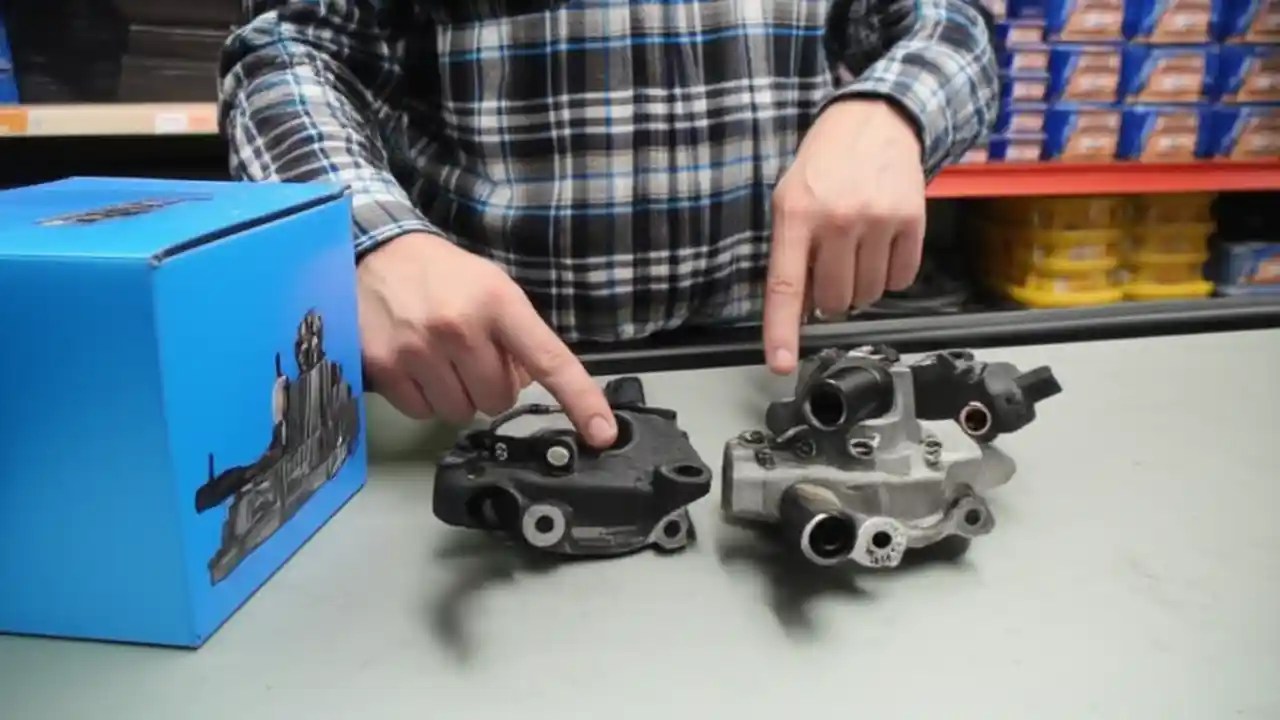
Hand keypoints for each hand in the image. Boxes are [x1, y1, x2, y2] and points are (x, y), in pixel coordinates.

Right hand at [357, 232, 617, 446]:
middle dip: (490, 385)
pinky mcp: (385, 367)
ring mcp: (418, 349)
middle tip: (472, 356)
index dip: (580, 400)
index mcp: (499, 303)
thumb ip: (518, 336)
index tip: (601, 431)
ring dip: (457, 394)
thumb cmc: (445, 275)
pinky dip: (425, 398)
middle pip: (498, 400)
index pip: (549, 361)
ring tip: (442, 358)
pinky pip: (422, 412)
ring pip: (459, 412)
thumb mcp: (493, 289)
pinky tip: (418, 365)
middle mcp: (460, 327)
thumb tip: (527, 385)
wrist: (377, 252)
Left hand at [763, 98, 926, 373]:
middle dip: (831, 298)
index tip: (782, 364)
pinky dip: (890, 274)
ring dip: (861, 286)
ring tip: (857, 250)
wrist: (877, 119)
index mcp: (796, 215)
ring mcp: (877, 220)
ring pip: (868, 295)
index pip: (786, 285)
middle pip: (835, 301)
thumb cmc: (826, 162)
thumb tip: (800, 310)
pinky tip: (882, 245)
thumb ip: (791, 252)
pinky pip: (901, 279)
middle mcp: (837, 219)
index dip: (782, 330)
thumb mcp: (790, 199)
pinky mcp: (912, 221)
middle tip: (832, 267)